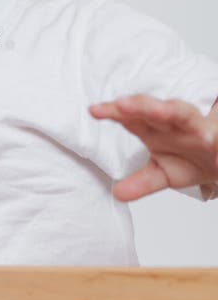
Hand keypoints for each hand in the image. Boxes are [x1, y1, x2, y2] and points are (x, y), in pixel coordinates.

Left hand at [88, 94, 217, 201]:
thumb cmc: (188, 159)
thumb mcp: (161, 174)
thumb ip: (140, 183)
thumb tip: (117, 194)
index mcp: (153, 129)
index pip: (129, 117)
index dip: (112, 112)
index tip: (94, 111)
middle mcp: (171, 123)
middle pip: (151, 109)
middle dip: (138, 106)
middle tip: (121, 106)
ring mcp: (194, 127)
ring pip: (182, 113)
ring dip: (170, 111)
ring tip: (159, 111)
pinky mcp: (217, 138)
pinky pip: (215, 135)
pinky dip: (211, 134)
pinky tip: (206, 137)